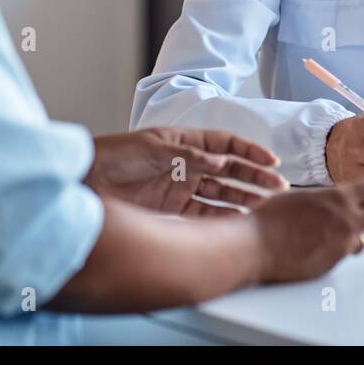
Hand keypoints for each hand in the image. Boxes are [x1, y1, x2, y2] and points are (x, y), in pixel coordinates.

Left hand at [85, 128, 287, 215]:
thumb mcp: (150, 149)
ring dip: (244, 199)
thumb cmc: (113, 156)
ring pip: (222, 193)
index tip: (271, 161)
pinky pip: (205, 213)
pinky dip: (223, 218)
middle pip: (229, 171)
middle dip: (255, 178)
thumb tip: (219, 161)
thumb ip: (186, 156)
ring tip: (266, 207)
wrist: (84, 182)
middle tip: (279, 188)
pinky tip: (240, 222)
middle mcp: (187, 164)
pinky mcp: (173, 210)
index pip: (225, 144)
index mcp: (183, 142)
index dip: (249, 151)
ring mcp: (181, 187)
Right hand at [251, 174, 363, 282]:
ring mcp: (342, 245)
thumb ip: (328, 200)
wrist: (255, 246)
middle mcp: (347, 222)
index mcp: (338, 199)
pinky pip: (345, 252)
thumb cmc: (270, 218)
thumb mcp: (302, 197)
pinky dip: (340, 246)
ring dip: (362, 230)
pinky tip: (322, 241)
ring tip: (348, 226)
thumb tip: (341, 202)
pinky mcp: (333, 263)